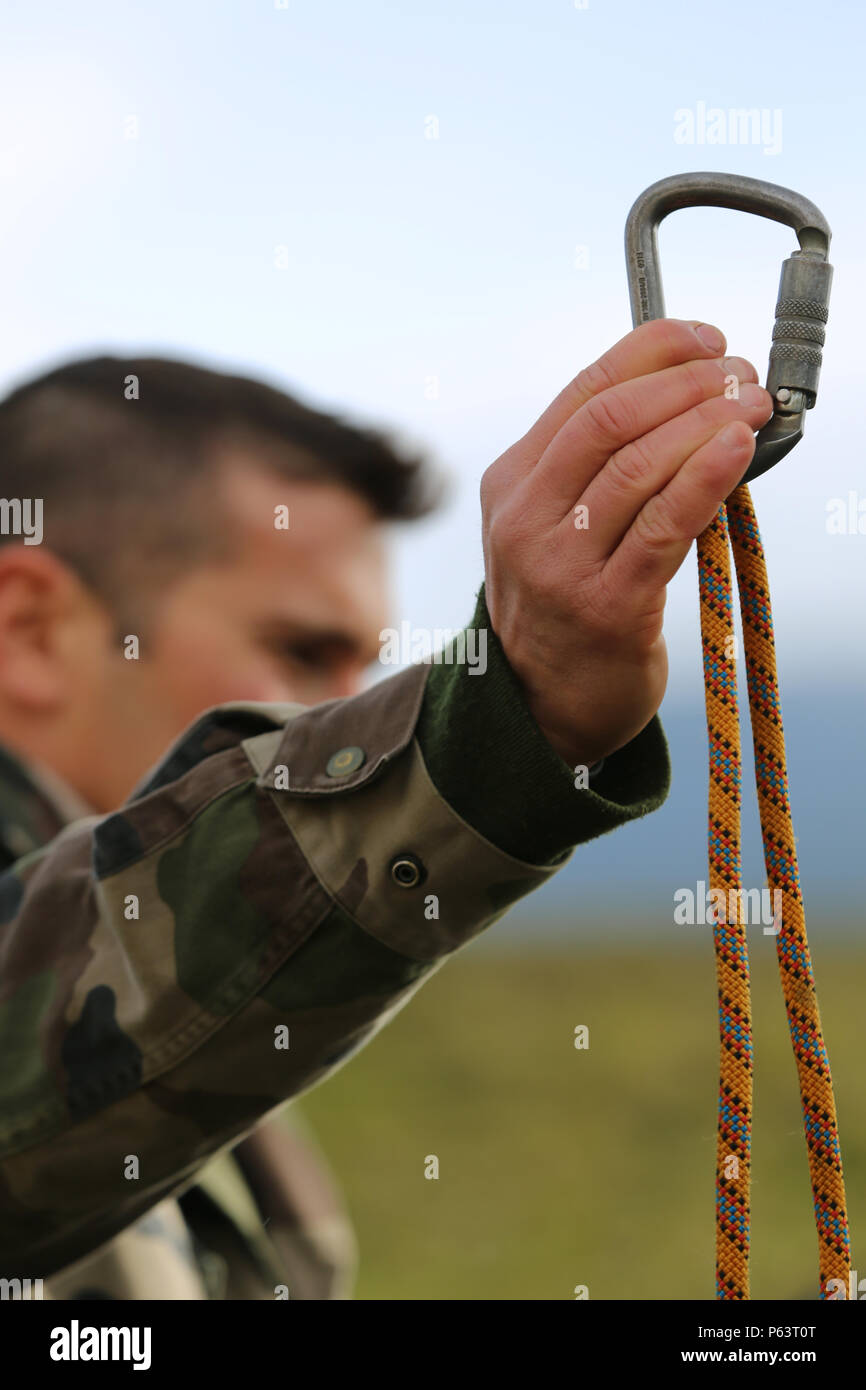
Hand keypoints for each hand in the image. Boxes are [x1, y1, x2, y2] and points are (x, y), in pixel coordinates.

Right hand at [480, 319, 773, 766]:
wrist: (544, 706)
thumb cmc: (564, 605)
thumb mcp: (550, 525)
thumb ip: (591, 468)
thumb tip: (683, 394)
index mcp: (510, 483)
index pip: (584, 393)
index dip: (653, 352)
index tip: (708, 339)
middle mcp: (525, 519)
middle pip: (609, 420)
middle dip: (686, 383)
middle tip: (741, 375)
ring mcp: (560, 565)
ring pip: (637, 466)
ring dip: (706, 423)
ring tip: (752, 406)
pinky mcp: (606, 608)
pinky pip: (663, 527)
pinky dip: (705, 478)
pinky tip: (738, 448)